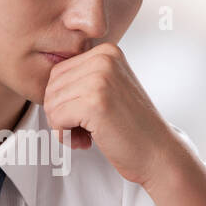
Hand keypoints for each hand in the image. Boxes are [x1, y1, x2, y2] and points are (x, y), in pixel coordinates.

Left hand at [43, 42, 205, 205]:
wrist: (159, 154)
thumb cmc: (130, 128)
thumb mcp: (109, 90)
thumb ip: (82, 79)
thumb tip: (46, 85)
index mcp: (107, 51)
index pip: (57, 73)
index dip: (64, 101)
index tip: (87, 117)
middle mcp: (104, 58)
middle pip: (51, 87)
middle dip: (61, 114)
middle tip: (84, 130)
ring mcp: (100, 79)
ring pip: (51, 103)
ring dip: (62, 126)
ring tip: (86, 135)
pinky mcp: (95, 102)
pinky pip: (56, 118)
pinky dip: (65, 135)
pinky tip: (86, 141)